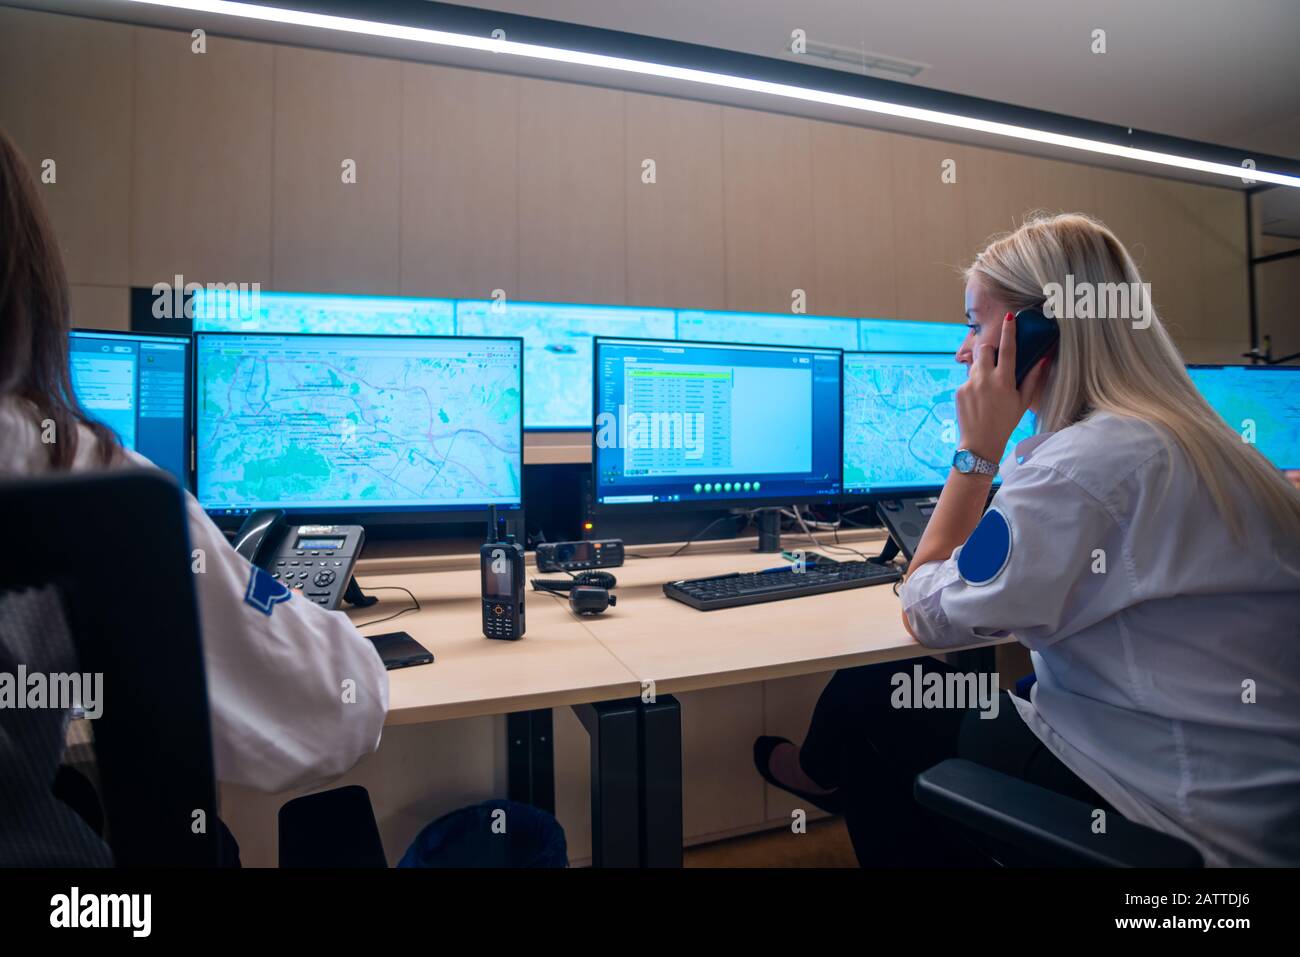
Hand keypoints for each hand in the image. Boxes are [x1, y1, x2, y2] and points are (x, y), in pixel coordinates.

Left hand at [955, 312, 1048, 462]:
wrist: (980, 443)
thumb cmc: (1006, 423)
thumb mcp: (1023, 402)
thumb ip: (1033, 379)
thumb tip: (1043, 359)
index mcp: (1003, 380)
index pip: (1007, 348)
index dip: (1009, 330)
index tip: (1009, 317)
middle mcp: (984, 379)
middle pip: (984, 349)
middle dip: (990, 350)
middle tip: (996, 361)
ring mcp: (969, 384)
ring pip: (975, 365)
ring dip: (983, 369)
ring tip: (989, 389)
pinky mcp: (958, 391)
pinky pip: (968, 380)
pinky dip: (974, 385)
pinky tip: (979, 401)